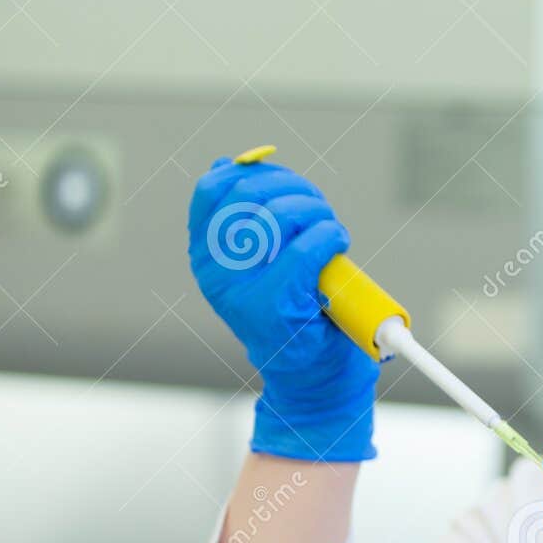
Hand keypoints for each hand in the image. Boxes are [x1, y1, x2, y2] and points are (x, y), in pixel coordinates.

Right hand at [188, 157, 378, 460]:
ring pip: (279, 215)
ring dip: (317, 212)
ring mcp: (239, 290)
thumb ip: (247, 217)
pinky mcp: (272, 306)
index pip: (215, 187)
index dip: (258, 173)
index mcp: (205, 254)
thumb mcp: (261, 261)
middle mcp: (213, 271)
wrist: (312, 378)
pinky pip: (307, 248)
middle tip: (319, 211)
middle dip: (295, 190)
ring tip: (330, 230)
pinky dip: (330, 236)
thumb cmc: (295, 314)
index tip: (287, 186)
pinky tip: (337, 244)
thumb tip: (231, 164)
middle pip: (250, 194)